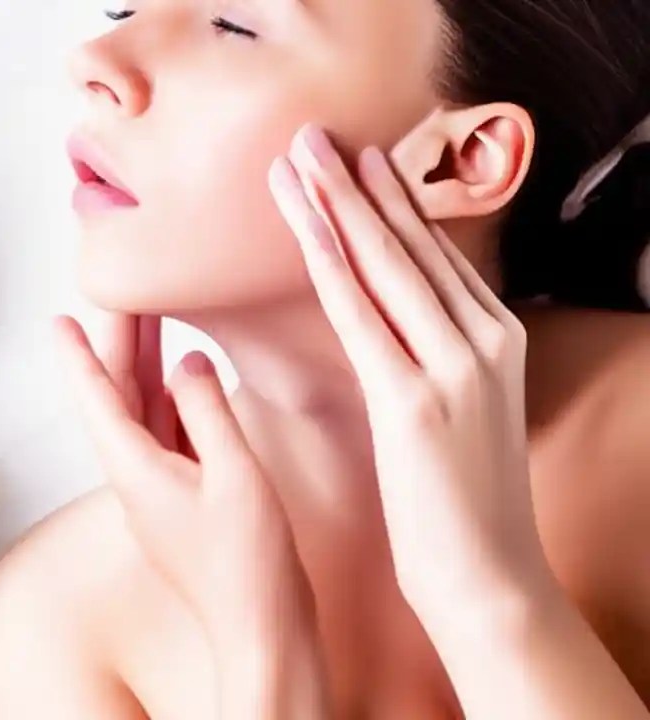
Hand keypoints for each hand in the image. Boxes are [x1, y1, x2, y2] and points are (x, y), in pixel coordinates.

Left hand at [53, 314, 315, 649]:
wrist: (260, 632)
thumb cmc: (247, 564)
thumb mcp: (234, 473)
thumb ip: (208, 410)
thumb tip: (189, 363)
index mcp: (136, 470)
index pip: (99, 397)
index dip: (80, 355)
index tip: (60, 321)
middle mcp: (138, 479)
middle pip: (121, 398)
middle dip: (120, 344)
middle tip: (123, 293)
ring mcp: (159, 493)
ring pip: (145, 415)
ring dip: (146, 367)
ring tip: (152, 319)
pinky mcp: (184, 504)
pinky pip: (169, 438)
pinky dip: (173, 402)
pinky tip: (186, 381)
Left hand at [268, 124, 556, 623]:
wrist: (489, 578)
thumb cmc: (460, 502)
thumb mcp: (459, 410)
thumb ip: (434, 357)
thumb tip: (396, 321)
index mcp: (493, 339)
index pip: (431, 252)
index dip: (386, 201)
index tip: (348, 159)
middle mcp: (483, 340)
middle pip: (408, 244)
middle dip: (355, 184)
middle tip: (311, 135)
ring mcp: (454, 368)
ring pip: (384, 266)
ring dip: (335, 206)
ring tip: (298, 157)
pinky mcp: (416, 402)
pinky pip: (363, 317)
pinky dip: (333, 264)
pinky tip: (308, 226)